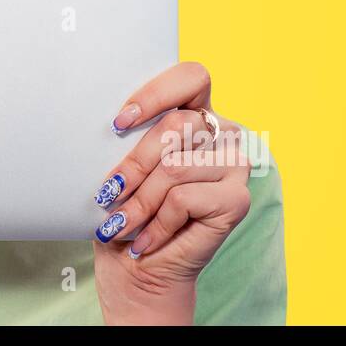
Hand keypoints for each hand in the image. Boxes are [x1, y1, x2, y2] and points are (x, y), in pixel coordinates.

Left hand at [90, 62, 252, 324]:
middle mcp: (221, 132)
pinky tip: (145, 239)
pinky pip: (183, 198)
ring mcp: (234, 164)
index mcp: (195, 112)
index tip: (118, 122)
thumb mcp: (118, 164)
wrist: (138, 269)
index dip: (156, 93)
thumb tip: (112, 121)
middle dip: (132, 165)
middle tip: (108, 195)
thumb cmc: (124, 210)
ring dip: (138, 202)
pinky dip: (156, 222)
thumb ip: (127, 135)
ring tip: (120, 223)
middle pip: (174, 126)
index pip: (191, 76)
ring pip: (174, 166)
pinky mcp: (238, 199)